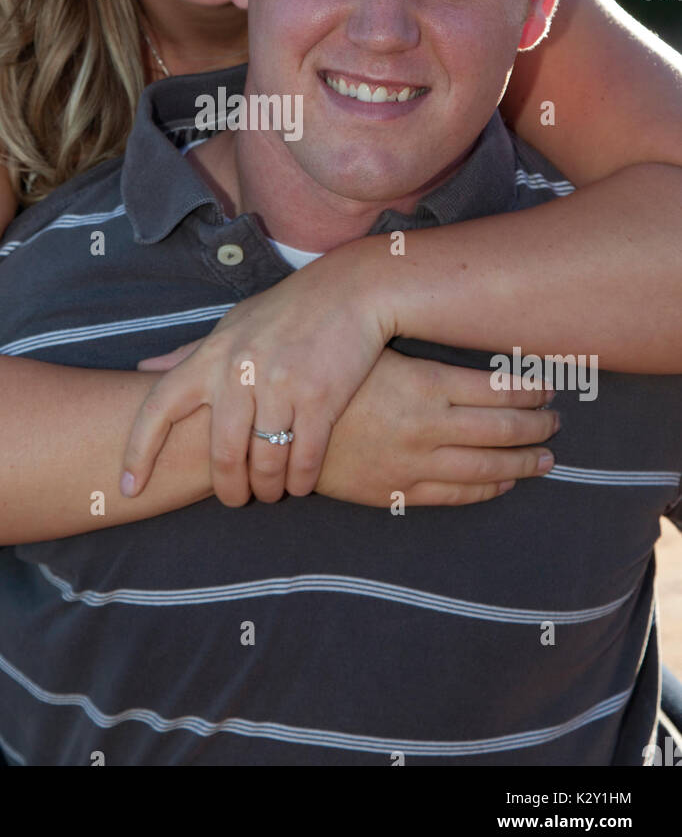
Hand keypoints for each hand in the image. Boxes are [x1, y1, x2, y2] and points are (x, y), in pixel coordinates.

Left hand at [122, 253, 391, 505]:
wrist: (350, 290)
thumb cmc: (286, 310)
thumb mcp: (232, 324)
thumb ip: (190, 353)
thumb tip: (144, 367)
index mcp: (212, 355)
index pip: (158, 408)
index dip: (138, 452)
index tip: (127, 487)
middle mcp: (239, 371)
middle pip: (222, 454)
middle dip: (229, 488)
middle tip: (236, 499)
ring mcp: (280, 384)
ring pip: (265, 463)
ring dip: (268, 489)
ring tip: (271, 493)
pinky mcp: (320, 397)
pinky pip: (304, 459)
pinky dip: (300, 481)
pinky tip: (299, 484)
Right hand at [316, 347, 557, 507]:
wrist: (279, 427)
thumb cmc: (328, 377)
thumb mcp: (376, 352)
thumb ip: (424, 354)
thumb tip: (469, 342)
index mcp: (425, 384)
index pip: (499, 390)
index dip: (531, 390)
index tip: (550, 387)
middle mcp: (427, 426)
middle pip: (504, 430)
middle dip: (538, 425)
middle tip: (557, 420)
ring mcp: (415, 463)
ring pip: (488, 467)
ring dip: (525, 461)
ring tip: (547, 456)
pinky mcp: (399, 491)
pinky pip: (457, 494)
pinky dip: (489, 488)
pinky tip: (505, 480)